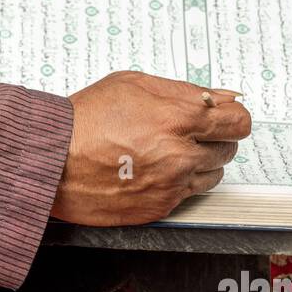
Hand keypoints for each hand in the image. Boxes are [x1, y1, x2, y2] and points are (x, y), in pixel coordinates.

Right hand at [50, 71, 250, 225]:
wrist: (53, 160)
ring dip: (199, 163)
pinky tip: (153, 170)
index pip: (238, 121)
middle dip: (212, 138)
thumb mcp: (133, 84)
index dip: (232, 117)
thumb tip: (222, 96)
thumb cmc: (85, 119)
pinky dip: (178, 183)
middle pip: (228, 148)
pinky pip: (189, 195)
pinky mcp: (160, 207)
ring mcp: (171, 185)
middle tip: (184, 132)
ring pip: (213, 174)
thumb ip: (184, 89)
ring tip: (166, 152)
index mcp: (178, 118)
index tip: (223, 117)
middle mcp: (180, 155)